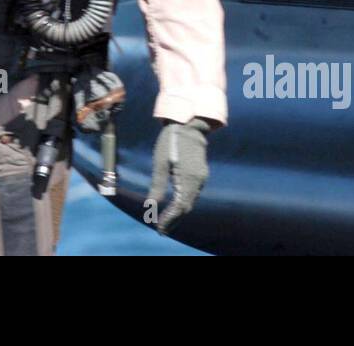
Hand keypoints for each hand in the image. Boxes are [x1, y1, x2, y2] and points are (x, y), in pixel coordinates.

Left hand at [147, 118, 210, 234]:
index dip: (170, 220)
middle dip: (174, 219)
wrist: (189, 124)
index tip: (160, 229)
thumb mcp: (160, 162)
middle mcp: (198, 180)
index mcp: (188, 178)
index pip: (180, 207)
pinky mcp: (201, 173)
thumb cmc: (171, 141)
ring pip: (190, 200)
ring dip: (179, 212)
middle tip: (161, 229)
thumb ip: (158, 185)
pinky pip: (193, 192)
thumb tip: (151, 205)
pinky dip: (184, 201)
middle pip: (187, 206)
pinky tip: (176, 205)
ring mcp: (201, 177)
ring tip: (166, 221)